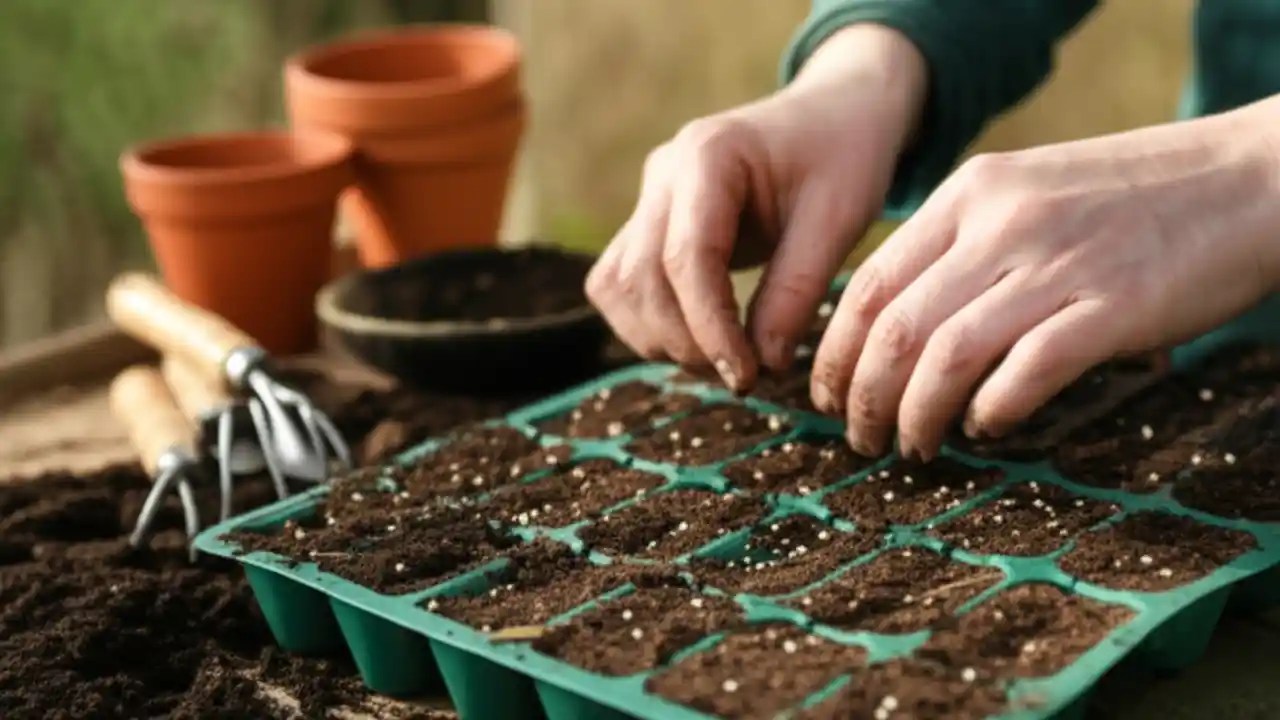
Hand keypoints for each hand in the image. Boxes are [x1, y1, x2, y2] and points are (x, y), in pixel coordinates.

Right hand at [586, 25, 926, 389]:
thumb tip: (762, 365)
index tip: (746, 374)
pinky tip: (701, 340)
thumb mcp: (838, 219)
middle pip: (641, 278)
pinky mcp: (647, 223)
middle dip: (686, 341)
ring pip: (617, 287)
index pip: (686, 258)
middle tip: (742, 376)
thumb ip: (797, 290)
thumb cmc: (843, 156)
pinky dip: (649, 324)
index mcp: (708, 154)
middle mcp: (662, 173)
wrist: (833, 114)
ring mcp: (648, 197)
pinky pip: (621, 285)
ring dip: (660, 338)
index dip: (710, 327)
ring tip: (724, 361)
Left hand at [812, 96, 1279, 459]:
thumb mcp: (1028, 190)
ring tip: (913, 448)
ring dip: (916, 416)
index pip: (869, 283)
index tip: (828, 396)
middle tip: (860, 439)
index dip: (836, 352)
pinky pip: (1025, 372)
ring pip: (946, 356)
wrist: (1249, 177)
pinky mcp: (1112, 307)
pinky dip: (991, 411)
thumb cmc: (1132, 196)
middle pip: (895, 328)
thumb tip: (899, 328)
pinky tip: (985, 428)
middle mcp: (1002, 223)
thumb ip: (963, 244)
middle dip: (864, 397)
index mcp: (971, 193)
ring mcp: (1057, 264)